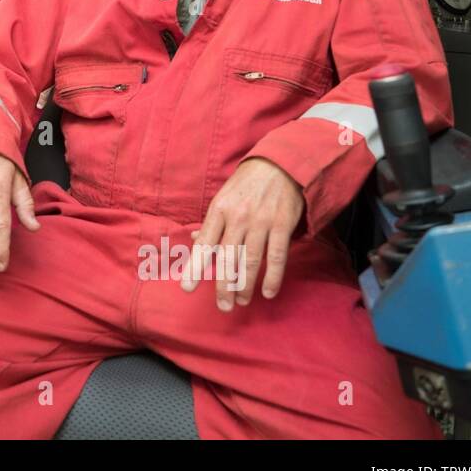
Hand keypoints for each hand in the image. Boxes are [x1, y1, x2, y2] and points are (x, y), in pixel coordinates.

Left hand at [182, 157, 305, 309]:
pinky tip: (268, 292)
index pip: (204, 244)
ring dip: (246, 286)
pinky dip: (273, 277)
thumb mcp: (223, 197)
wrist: (280, 164)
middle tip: (223, 306)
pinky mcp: (282, 225)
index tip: (187, 287)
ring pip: (251, 261)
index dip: (196, 267)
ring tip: (241, 302)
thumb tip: (194, 241)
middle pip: (228, 258)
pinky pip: (277, 256)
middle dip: (224, 286)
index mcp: (219, 210)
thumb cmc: (247, 184)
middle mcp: (238, 217)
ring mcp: (261, 222)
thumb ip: (211, 222)